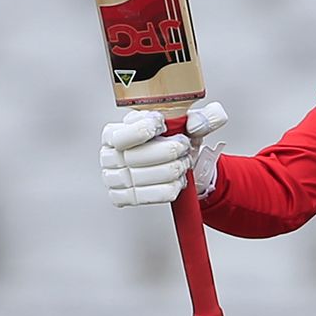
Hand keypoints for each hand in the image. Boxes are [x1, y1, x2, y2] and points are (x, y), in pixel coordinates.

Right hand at [99, 103, 227, 207]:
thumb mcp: (188, 126)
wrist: (177, 168)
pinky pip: (148, 197)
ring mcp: (112, 177)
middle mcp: (109, 154)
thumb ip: (201, 118)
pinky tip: (176, 180)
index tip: (164, 126)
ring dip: (172, 171)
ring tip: (182, 164)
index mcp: (115, 131)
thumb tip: (205, 119)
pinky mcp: (120, 197)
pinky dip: (169, 188)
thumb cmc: (174, 143)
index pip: (123, 132)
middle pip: (136, 157)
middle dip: (169, 152)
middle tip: (183, 149)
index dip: (147, 128)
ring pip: (143, 178)